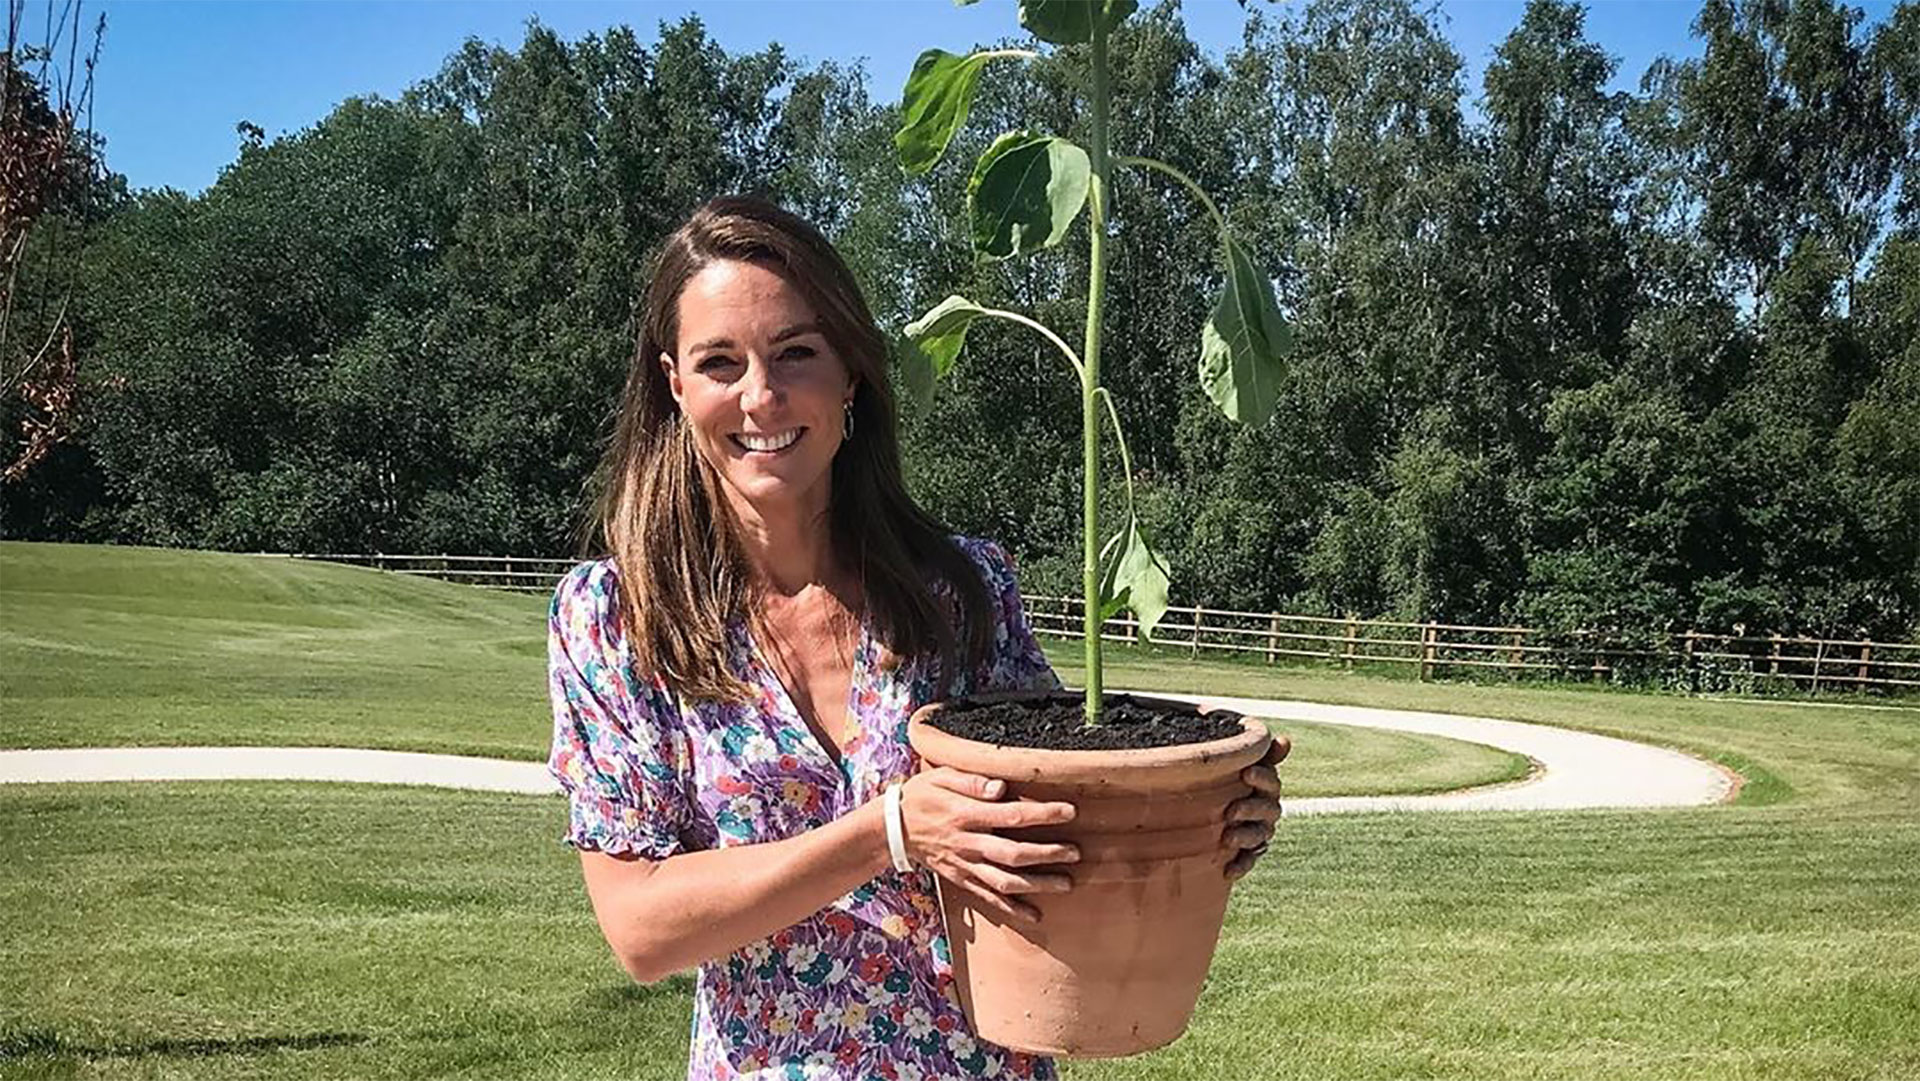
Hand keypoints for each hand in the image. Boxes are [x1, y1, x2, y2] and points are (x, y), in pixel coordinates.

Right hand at [897, 768, 1078, 924]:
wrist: (892, 829)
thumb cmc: (921, 796)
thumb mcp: (941, 777)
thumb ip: (972, 782)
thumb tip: (1001, 787)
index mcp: (966, 814)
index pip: (1011, 815)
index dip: (1042, 815)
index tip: (1069, 811)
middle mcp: (968, 843)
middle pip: (1013, 853)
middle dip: (1047, 854)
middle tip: (1075, 852)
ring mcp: (965, 865)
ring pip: (1005, 881)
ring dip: (1037, 885)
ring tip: (1066, 884)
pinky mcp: (961, 879)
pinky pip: (988, 898)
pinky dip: (1012, 910)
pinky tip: (1035, 915)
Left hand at [1223, 734, 1288, 880]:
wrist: (1211, 808)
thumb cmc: (1228, 778)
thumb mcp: (1241, 763)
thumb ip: (1260, 752)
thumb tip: (1286, 741)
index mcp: (1266, 788)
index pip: (1271, 783)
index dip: (1262, 778)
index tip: (1245, 773)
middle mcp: (1267, 811)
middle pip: (1268, 811)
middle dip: (1251, 810)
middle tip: (1231, 810)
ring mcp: (1259, 832)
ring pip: (1259, 836)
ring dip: (1245, 837)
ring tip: (1227, 838)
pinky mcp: (1248, 851)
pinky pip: (1249, 860)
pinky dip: (1241, 866)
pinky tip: (1228, 872)